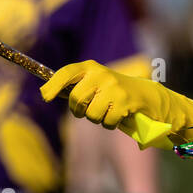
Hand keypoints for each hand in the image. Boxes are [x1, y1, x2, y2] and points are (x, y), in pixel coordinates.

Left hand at [41, 61, 181, 132]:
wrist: (148, 96)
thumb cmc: (116, 92)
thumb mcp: (96, 83)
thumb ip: (77, 86)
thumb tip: (48, 92)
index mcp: (91, 67)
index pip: (67, 72)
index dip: (53, 85)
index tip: (44, 96)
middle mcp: (101, 74)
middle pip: (76, 99)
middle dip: (79, 111)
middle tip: (87, 111)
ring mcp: (114, 88)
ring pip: (91, 114)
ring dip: (97, 119)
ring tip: (107, 112)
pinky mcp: (124, 102)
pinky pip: (106, 122)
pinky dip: (110, 124)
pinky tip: (118, 116)